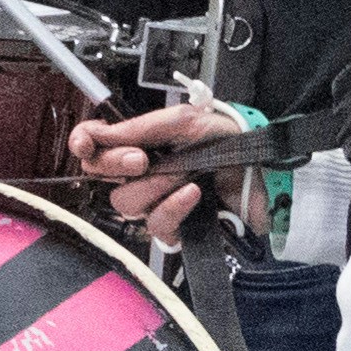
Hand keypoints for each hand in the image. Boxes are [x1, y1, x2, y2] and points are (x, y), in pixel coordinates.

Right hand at [68, 92, 243, 241]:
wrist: (265, 173)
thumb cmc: (232, 142)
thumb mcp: (186, 122)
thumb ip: (142, 127)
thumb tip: (103, 133)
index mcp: (142, 143)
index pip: (95, 145)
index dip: (84, 143)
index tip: (88, 143)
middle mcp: (143, 174)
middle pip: (102, 177)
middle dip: (117, 165)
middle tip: (141, 159)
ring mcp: (156, 202)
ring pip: (127, 203)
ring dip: (155, 187)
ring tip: (184, 175)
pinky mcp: (173, 229)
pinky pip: (156, 224)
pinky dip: (174, 206)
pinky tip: (193, 194)